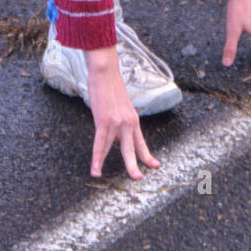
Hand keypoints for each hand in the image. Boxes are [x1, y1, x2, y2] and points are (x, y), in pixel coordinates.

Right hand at [85, 48, 159, 179]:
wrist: (106, 71)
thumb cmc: (109, 85)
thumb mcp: (119, 104)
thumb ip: (119, 117)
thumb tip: (114, 125)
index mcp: (132, 118)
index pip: (141, 141)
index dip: (147, 155)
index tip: (155, 165)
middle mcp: (128, 122)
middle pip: (134, 148)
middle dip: (136, 164)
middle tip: (139, 178)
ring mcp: (117, 122)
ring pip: (119, 149)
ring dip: (117, 164)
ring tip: (113, 177)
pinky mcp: (105, 121)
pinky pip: (101, 144)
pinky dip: (97, 158)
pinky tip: (96, 170)